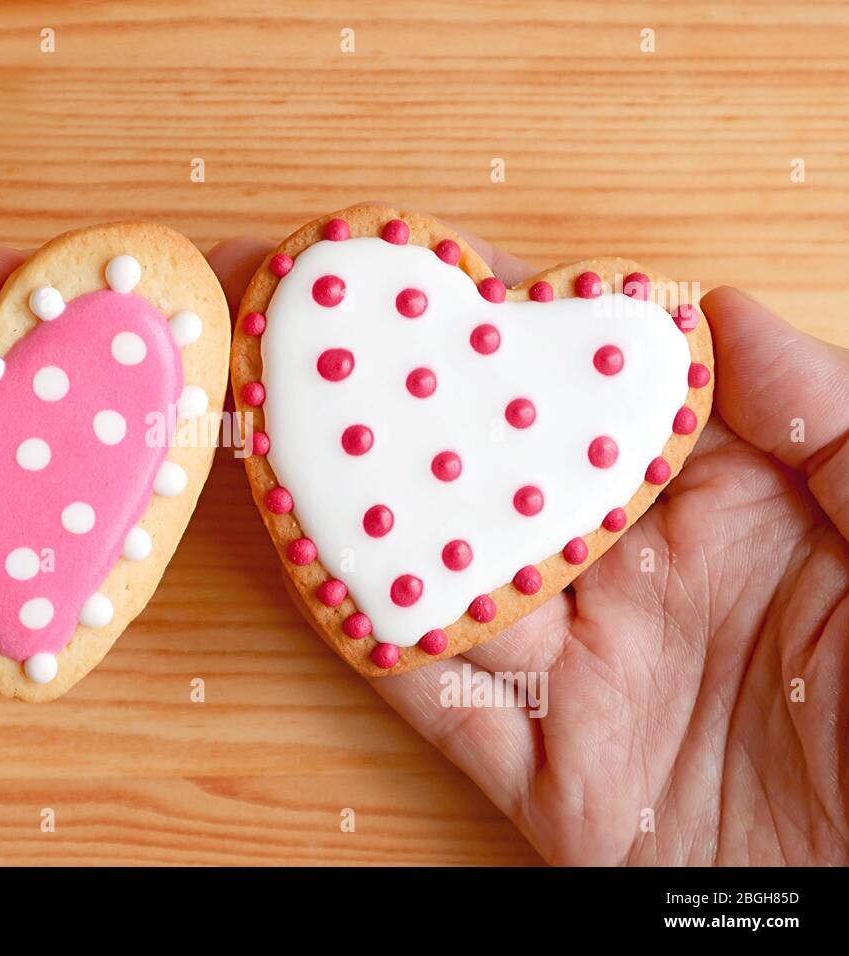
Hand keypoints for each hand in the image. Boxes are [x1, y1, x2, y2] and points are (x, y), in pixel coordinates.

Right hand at [209, 230, 848, 864]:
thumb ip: (830, 420)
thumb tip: (716, 310)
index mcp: (732, 511)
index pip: (586, 396)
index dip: (499, 323)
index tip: (416, 258)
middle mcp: (641, 583)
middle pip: (490, 477)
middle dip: (390, 399)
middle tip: (292, 322)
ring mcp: (594, 679)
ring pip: (448, 578)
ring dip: (356, 504)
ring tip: (266, 418)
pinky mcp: (560, 782)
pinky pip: (447, 703)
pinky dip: (375, 639)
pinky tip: (314, 563)